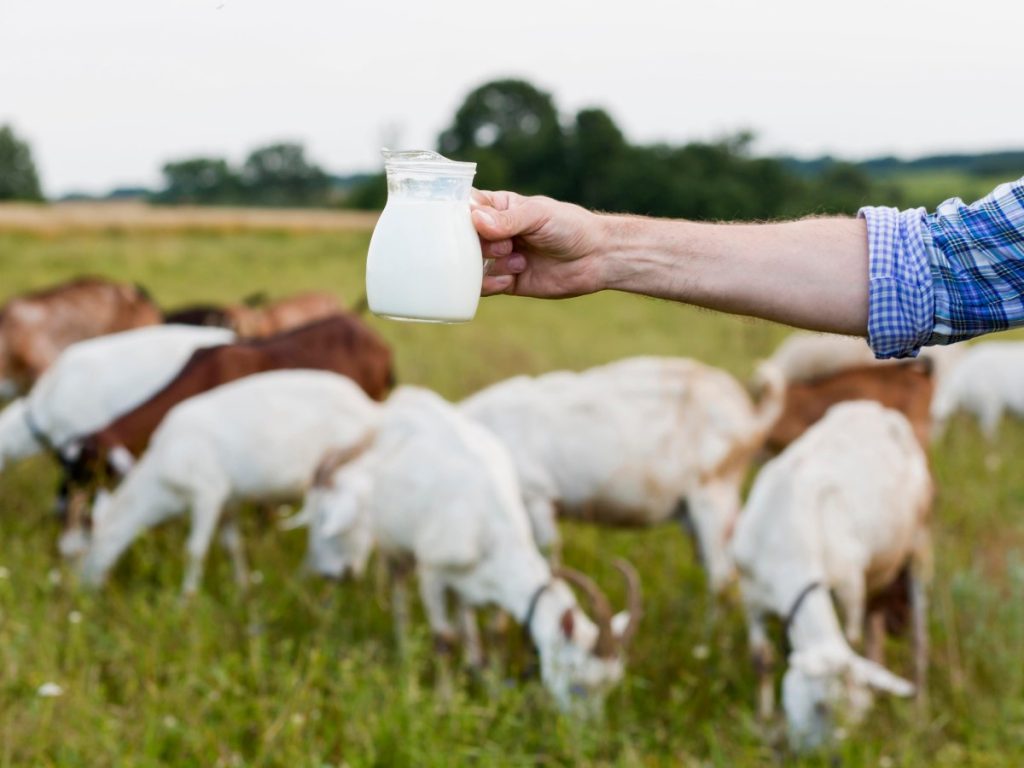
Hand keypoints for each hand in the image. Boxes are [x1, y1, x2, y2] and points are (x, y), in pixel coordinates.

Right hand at [471, 190, 607, 297]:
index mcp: (499, 208)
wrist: (596, 258)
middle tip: (504, 245)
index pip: (465, 207)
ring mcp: (499, 258)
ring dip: (488, 265)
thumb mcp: (539, 215)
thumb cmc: (570, 226)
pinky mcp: (506, 281)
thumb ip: (508, 219)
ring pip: (470, 265)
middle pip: (463, 239)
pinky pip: (484, 286)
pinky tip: (510, 279)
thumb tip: (476, 220)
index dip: (458, 215)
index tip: (467, 223)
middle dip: (479, 245)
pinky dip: (491, 284)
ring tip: (516, 261)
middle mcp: (495, 233)